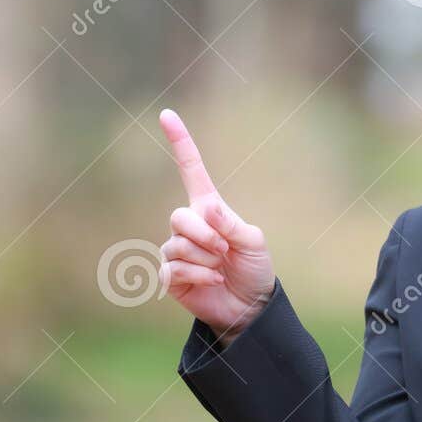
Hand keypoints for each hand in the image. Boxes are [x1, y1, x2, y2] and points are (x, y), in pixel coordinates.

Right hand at [158, 108, 274, 344]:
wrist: (249, 307)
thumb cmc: (254, 269)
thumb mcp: (253, 241)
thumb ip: (230, 223)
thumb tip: (205, 210)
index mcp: (209, 208)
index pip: (191, 170)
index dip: (181, 142)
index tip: (167, 114)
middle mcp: (189, 226)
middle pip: (178, 216)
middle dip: (204, 234)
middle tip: (223, 249)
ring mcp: (177, 250)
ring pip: (177, 244)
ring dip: (205, 258)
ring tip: (220, 268)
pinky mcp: (171, 275)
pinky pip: (175, 267)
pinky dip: (199, 274)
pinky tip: (212, 280)